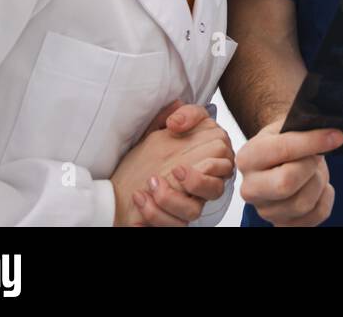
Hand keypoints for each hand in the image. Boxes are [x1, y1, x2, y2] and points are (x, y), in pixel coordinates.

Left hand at [111, 102, 234, 225]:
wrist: (118, 191)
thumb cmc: (144, 160)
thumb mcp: (160, 130)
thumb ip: (180, 116)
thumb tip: (177, 121)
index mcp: (205, 158)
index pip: (224, 155)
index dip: (211, 155)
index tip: (182, 159)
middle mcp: (201, 182)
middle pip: (216, 187)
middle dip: (195, 182)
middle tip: (173, 171)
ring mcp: (189, 203)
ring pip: (195, 210)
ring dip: (171, 200)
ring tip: (148, 189)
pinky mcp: (175, 221)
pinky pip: (176, 226)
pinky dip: (157, 216)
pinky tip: (141, 204)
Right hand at [237, 117, 342, 226]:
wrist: (279, 161)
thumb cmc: (284, 142)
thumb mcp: (287, 126)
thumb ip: (304, 126)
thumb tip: (331, 132)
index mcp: (249, 157)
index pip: (283, 150)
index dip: (313, 142)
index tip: (336, 136)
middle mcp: (250, 188)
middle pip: (286, 183)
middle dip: (310, 167)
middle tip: (314, 157)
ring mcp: (265, 210)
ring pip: (304, 202)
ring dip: (319, 182)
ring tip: (313, 171)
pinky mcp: (282, 224)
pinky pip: (317, 215)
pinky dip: (325, 198)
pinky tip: (318, 187)